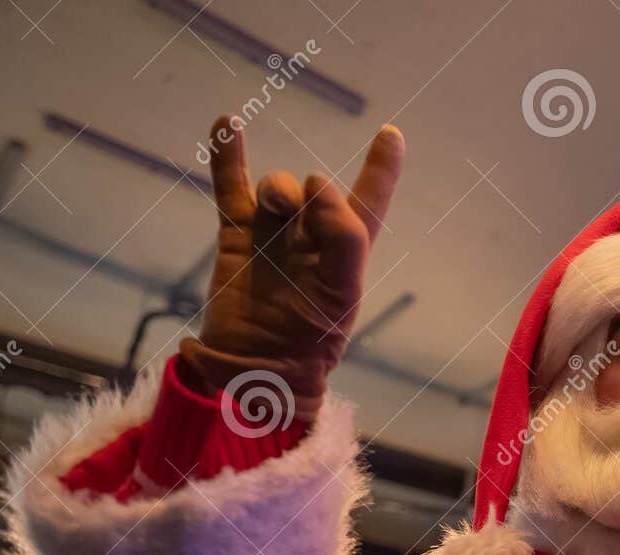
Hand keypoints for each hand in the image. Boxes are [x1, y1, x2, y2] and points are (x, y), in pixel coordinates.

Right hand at [179, 116, 405, 423]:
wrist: (257, 369)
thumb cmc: (310, 341)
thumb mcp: (341, 293)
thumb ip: (343, 235)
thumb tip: (317, 182)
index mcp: (348, 254)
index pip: (370, 201)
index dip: (381, 168)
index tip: (390, 133)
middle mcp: (312, 241)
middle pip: (314, 193)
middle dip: (310, 192)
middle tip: (300, 200)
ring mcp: (273, 237)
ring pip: (278, 190)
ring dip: (278, 185)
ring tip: (275, 199)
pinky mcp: (237, 238)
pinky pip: (232, 189)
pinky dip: (229, 156)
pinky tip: (229, 122)